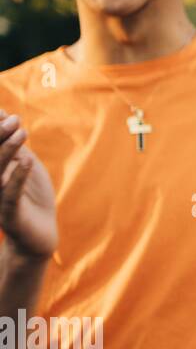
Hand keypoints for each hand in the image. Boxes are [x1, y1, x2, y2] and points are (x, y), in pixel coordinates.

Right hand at [0, 111, 56, 258]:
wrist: (39, 236)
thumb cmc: (32, 198)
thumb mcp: (25, 166)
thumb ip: (16, 145)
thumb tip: (6, 116)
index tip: (1, 112)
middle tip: (15, 120)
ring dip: (8, 151)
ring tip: (22, 133)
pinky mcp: (9, 214)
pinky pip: (10, 194)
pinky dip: (18, 177)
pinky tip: (27, 162)